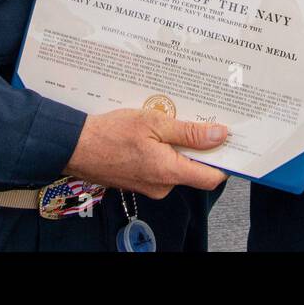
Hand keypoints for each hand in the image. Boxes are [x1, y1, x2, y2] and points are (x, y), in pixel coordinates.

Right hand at [64, 109, 227, 198]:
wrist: (75, 146)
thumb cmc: (110, 133)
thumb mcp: (154, 123)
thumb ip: (189, 132)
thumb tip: (219, 135)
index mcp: (169, 172)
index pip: (211, 177)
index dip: (223, 159)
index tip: (228, 141)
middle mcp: (162, 185)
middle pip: (194, 169)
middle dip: (197, 145)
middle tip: (195, 119)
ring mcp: (149, 186)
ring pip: (176, 165)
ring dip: (176, 145)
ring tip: (167, 121)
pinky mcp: (139, 181)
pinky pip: (160, 166)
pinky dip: (162, 150)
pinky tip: (152, 132)